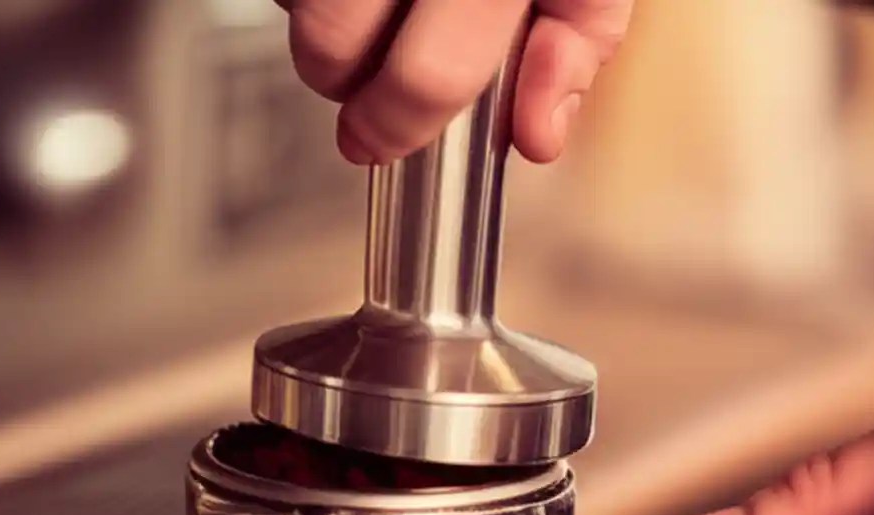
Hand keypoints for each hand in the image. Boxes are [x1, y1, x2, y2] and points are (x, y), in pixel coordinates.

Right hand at [274, 0, 631, 164]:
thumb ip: (576, 40)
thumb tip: (537, 132)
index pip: (431, 71)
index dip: (399, 127)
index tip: (382, 142)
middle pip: (333, 43)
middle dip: (342, 87)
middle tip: (364, 93)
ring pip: (298, 3)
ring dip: (318, 27)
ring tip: (364, 13)